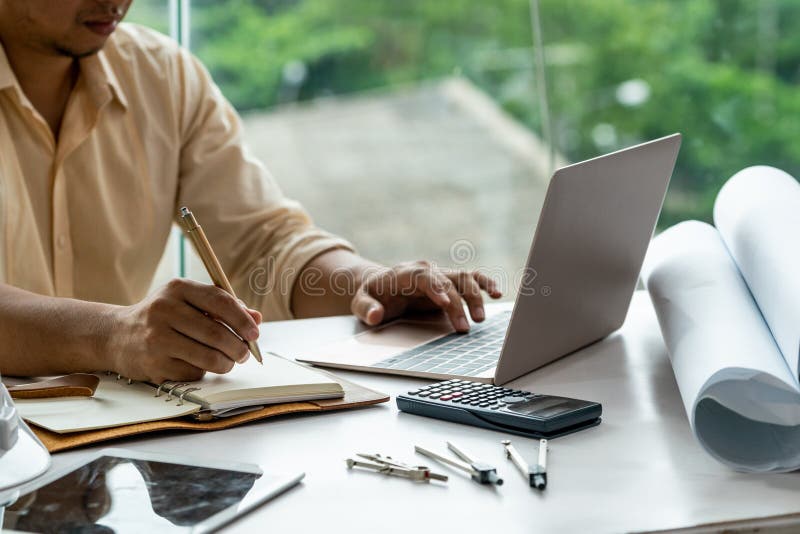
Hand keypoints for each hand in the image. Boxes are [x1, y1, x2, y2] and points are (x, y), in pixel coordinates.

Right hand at [105, 279, 261, 383]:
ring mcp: (157, 338)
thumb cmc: (164, 317)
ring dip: (226, 363)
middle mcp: (164, 310)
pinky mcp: (153, 364)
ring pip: (208, 357)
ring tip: (229, 361)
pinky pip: (194, 373)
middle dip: (238, 347)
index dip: (242, 319)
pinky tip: (197, 365)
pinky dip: (203, 372)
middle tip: (244, 353)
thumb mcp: (188, 302)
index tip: (255, 333)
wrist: (117, 335)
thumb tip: (256, 318)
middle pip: (216, 333)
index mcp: (177, 288)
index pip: (220, 301)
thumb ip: (223, 307)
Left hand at [350, 261, 501, 331]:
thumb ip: (366, 308)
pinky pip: (471, 278)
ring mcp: (439, 274)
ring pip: (463, 278)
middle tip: (463, 327)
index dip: (435, 288)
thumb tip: (375, 314)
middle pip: (448, 279)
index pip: (423, 276)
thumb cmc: (372, 296)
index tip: (445, 304)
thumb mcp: (360, 303)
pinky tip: (497, 293)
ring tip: (480, 318)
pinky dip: (485, 284)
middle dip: (458, 303)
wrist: (380, 286)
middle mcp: (425, 270)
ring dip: (475, 296)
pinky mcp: (449, 282)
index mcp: (404, 273)